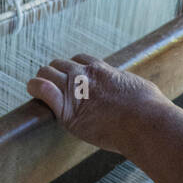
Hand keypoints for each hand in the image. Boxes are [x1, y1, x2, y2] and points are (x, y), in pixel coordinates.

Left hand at [27, 54, 165, 156]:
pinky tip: (34, 92)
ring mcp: (73, 89)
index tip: (74, 81)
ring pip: (45, 72)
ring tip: (42, 92)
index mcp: (101, 69)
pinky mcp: (66, 108)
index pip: (79, 59)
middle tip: (56, 90)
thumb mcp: (138, 87)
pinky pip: (40, 88)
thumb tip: (137, 92)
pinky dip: (34, 88)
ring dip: (43, 80)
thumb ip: (128, 87)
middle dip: (56, 75)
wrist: (145, 122)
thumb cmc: (149, 109)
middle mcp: (84, 74)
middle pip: (58, 64)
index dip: (74, 69)